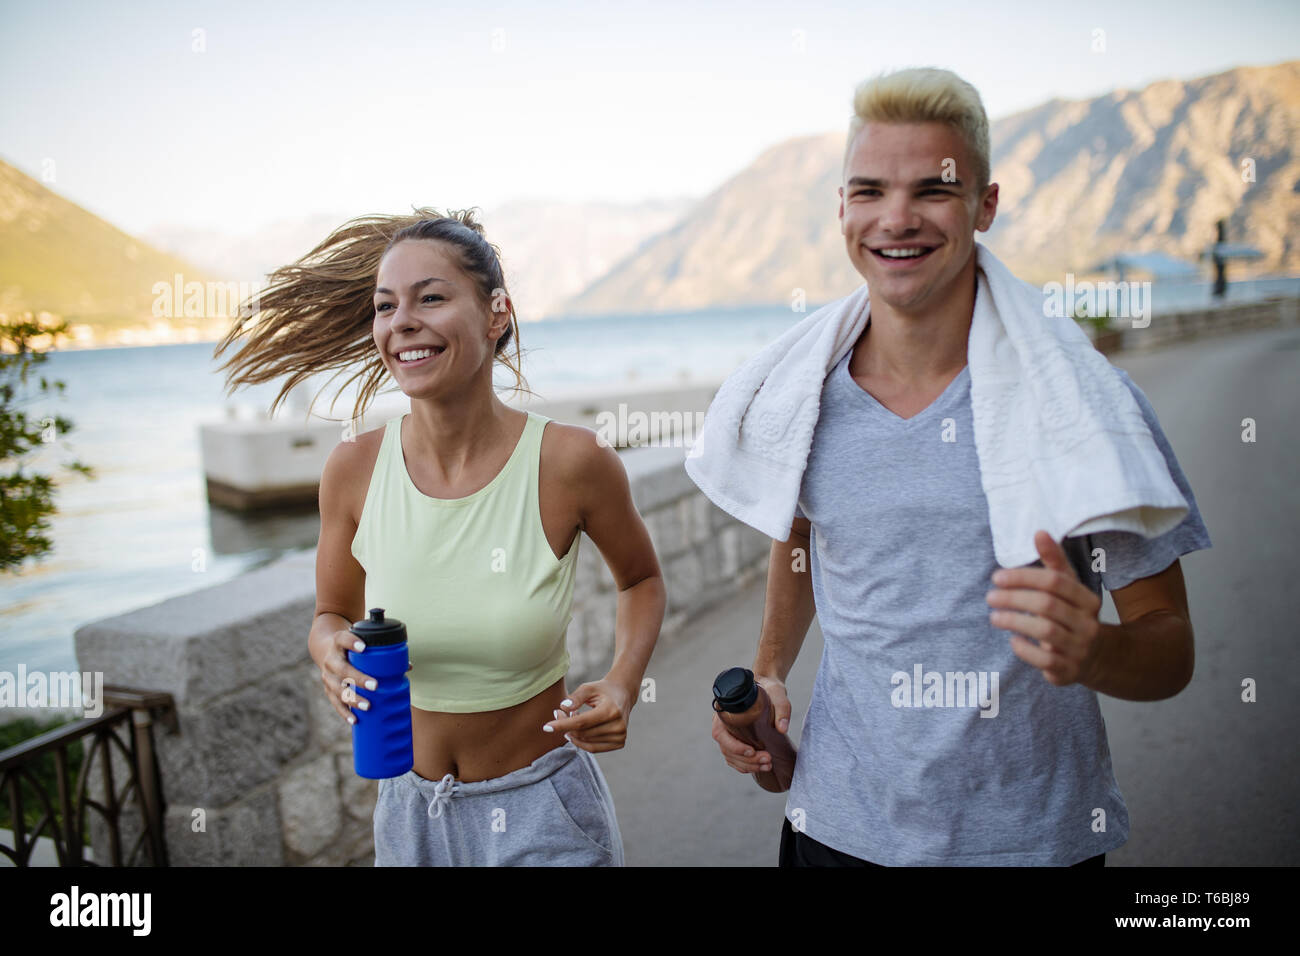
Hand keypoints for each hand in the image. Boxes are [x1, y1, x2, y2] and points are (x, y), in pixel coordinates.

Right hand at [317, 628, 411, 723]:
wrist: (327, 651)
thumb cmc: (352, 648)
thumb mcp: (361, 643)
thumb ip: (382, 652)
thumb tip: (407, 667)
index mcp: (338, 643)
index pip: (342, 639)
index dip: (351, 642)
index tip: (363, 647)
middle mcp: (331, 660)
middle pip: (342, 669)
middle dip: (358, 678)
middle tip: (375, 686)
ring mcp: (328, 676)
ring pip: (338, 689)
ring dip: (353, 698)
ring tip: (368, 706)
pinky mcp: (328, 690)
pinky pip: (335, 703)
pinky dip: (345, 712)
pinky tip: (355, 719)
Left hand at [543, 679, 634, 752]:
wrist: (623, 694)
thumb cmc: (602, 690)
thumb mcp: (589, 688)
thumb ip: (576, 697)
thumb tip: (563, 707)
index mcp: (611, 710)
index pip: (581, 722)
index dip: (562, 725)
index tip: (546, 727)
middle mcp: (618, 725)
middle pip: (582, 733)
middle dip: (565, 726)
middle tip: (558, 713)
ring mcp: (620, 736)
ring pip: (586, 742)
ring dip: (573, 733)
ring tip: (571, 718)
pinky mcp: (619, 743)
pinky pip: (593, 748)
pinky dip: (581, 741)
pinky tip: (577, 729)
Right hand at [711, 674, 790, 774]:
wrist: (769, 688)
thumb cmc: (769, 690)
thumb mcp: (778, 694)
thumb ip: (782, 709)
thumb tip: (782, 728)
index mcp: (725, 712)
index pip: (720, 734)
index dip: (734, 746)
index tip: (751, 750)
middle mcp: (723, 724)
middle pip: (727, 750)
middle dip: (747, 760)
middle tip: (767, 760)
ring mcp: (729, 734)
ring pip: (731, 757)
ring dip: (748, 765)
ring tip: (768, 765)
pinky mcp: (737, 740)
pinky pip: (735, 759)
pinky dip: (746, 766)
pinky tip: (760, 768)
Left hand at [986, 530, 1102, 686]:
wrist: (1099, 656)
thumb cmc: (1073, 614)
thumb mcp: (1069, 587)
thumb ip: (1054, 561)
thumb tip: (1039, 532)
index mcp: (1088, 599)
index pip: (1054, 581)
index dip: (1023, 577)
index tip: (997, 577)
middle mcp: (1087, 623)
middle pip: (1047, 605)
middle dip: (1014, 599)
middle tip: (990, 597)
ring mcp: (1080, 648)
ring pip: (1046, 632)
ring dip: (1015, 622)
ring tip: (994, 617)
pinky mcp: (1069, 670)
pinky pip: (1045, 660)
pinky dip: (1025, 650)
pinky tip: (1012, 640)